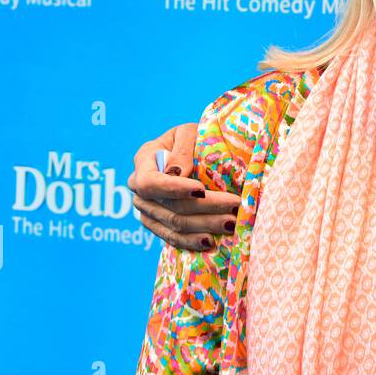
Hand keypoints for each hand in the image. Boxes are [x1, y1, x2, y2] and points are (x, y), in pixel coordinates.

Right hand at [127, 123, 238, 251]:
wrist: (193, 153)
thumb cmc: (193, 138)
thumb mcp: (189, 133)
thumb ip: (183, 148)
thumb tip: (176, 173)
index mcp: (144, 160)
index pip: (151, 182)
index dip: (174, 189)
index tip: (201, 189)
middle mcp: (140, 189)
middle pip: (169, 206)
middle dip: (205, 208)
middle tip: (234, 207)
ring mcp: (147, 210)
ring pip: (174, 225)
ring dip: (204, 226)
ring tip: (232, 224)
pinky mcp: (158, 225)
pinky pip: (172, 238)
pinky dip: (192, 241)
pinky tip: (211, 241)